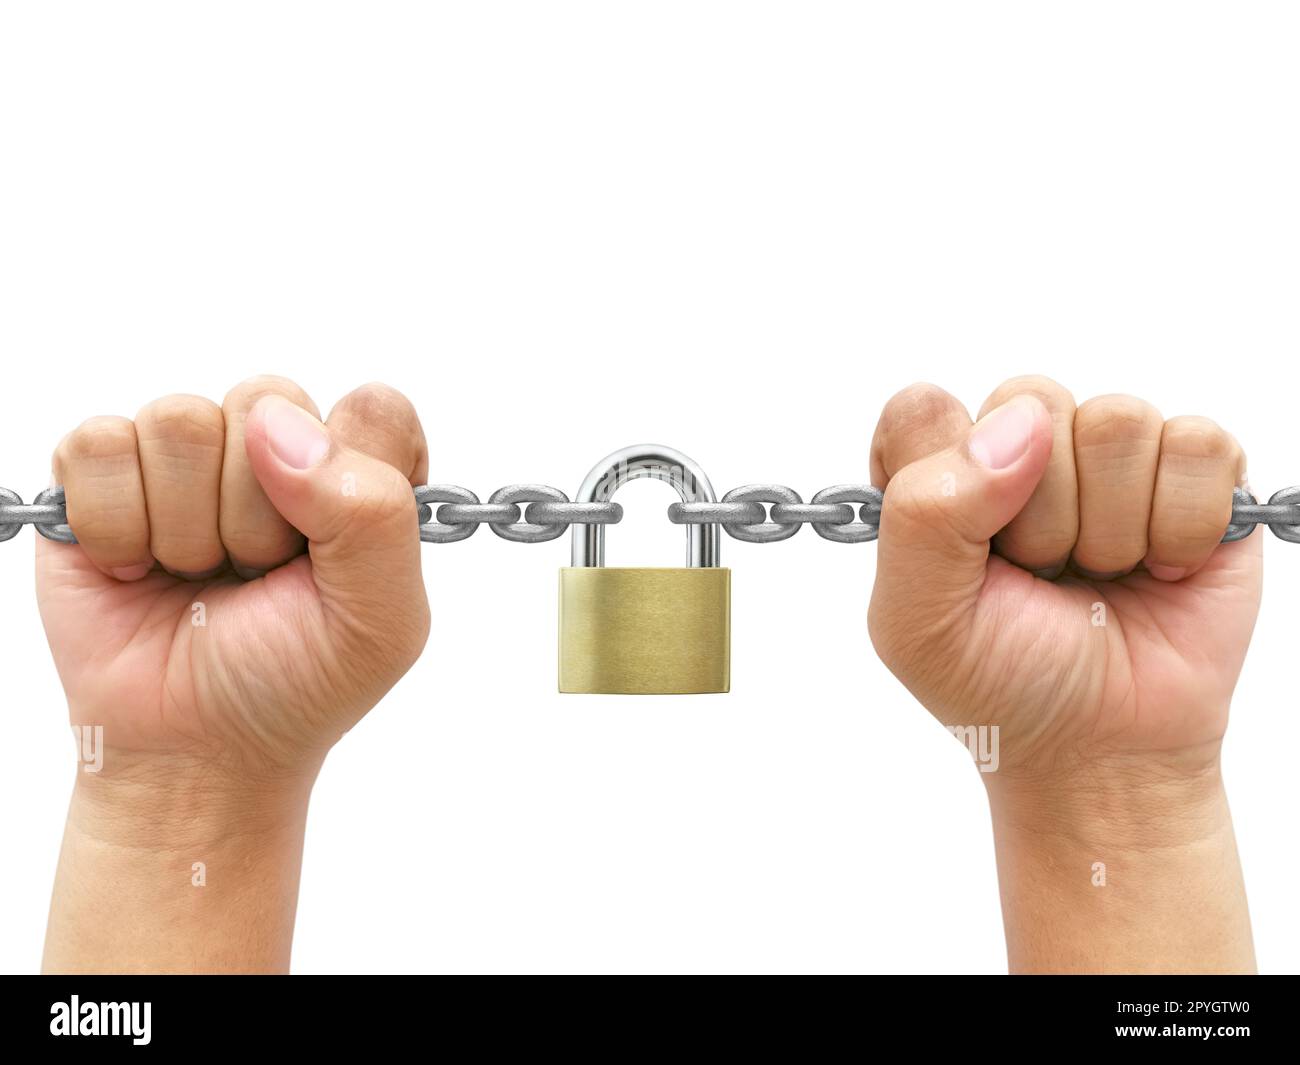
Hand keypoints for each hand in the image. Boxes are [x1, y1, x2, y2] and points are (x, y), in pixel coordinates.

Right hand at [39, 377, 429, 971]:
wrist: (193, 752)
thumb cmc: (296, 683)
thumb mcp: (382, 622)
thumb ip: (374, 515)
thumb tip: (278, 423)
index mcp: (358, 474)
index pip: (372, 407)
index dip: (349, 475)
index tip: (334, 551)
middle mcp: (278, 450)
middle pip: (266, 402)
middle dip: (259, 515)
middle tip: (254, 577)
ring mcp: (188, 456)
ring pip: (180, 420)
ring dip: (187, 527)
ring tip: (198, 576)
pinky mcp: (103, 472)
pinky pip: (99, 445)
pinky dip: (116, 527)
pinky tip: (136, 569)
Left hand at [867, 377, 1257, 971]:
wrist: (1103, 752)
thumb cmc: (999, 683)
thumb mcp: (914, 621)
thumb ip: (923, 513)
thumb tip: (1021, 423)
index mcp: (939, 473)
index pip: (925, 406)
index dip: (949, 475)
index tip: (967, 551)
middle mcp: (1020, 450)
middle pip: (1030, 402)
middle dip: (1038, 515)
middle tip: (1043, 577)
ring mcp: (1110, 456)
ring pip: (1118, 419)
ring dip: (1110, 527)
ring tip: (1100, 576)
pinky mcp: (1197, 473)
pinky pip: (1199, 445)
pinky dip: (1180, 528)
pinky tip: (1160, 570)